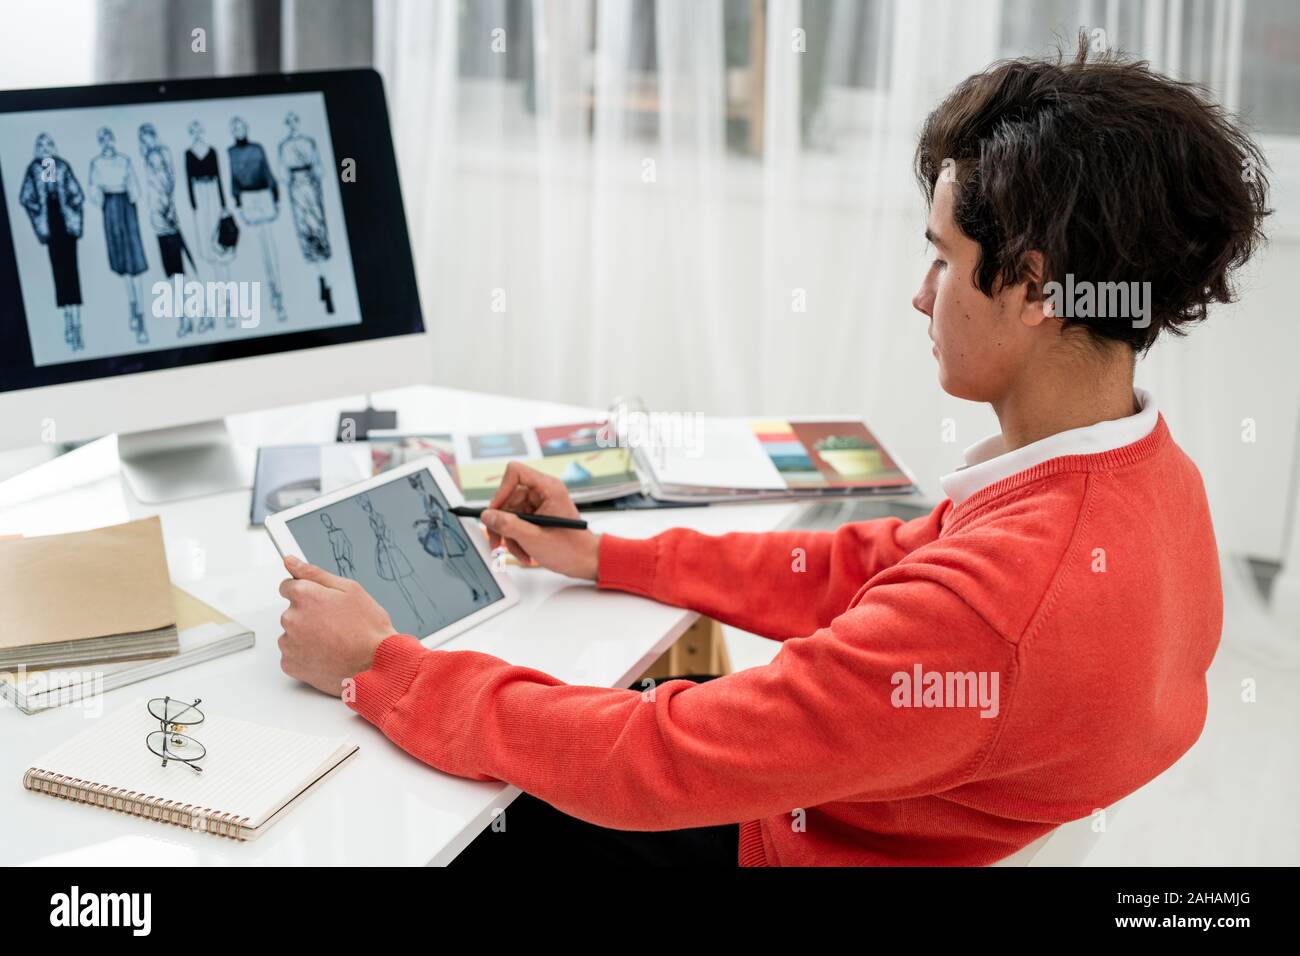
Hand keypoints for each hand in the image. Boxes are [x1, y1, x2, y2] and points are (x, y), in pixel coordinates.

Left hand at [277, 555, 395, 696]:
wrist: (375, 665)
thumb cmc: (368, 628)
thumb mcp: (350, 590)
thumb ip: (315, 573)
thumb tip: (291, 561)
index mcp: (304, 595)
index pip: (287, 586)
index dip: (307, 593)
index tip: (319, 603)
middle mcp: (291, 617)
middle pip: (291, 611)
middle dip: (308, 615)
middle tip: (335, 624)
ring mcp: (289, 642)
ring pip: (292, 634)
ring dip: (306, 636)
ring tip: (333, 641)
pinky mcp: (290, 664)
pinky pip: (292, 655)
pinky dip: (305, 655)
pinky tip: (326, 654)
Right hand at [481, 461, 599, 580]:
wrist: (585, 561)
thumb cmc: (571, 549)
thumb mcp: (534, 539)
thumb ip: (508, 526)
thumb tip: (487, 516)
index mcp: (548, 488)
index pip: (515, 472)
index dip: (501, 490)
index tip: (495, 512)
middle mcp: (543, 492)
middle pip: (508, 497)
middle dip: (502, 522)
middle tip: (498, 542)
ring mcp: (540, 504)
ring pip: (510, 513)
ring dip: (509, 535)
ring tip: (519, 552)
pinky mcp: (537, 515)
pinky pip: (516, 522)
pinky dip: (516, 538)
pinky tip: (524, 552)